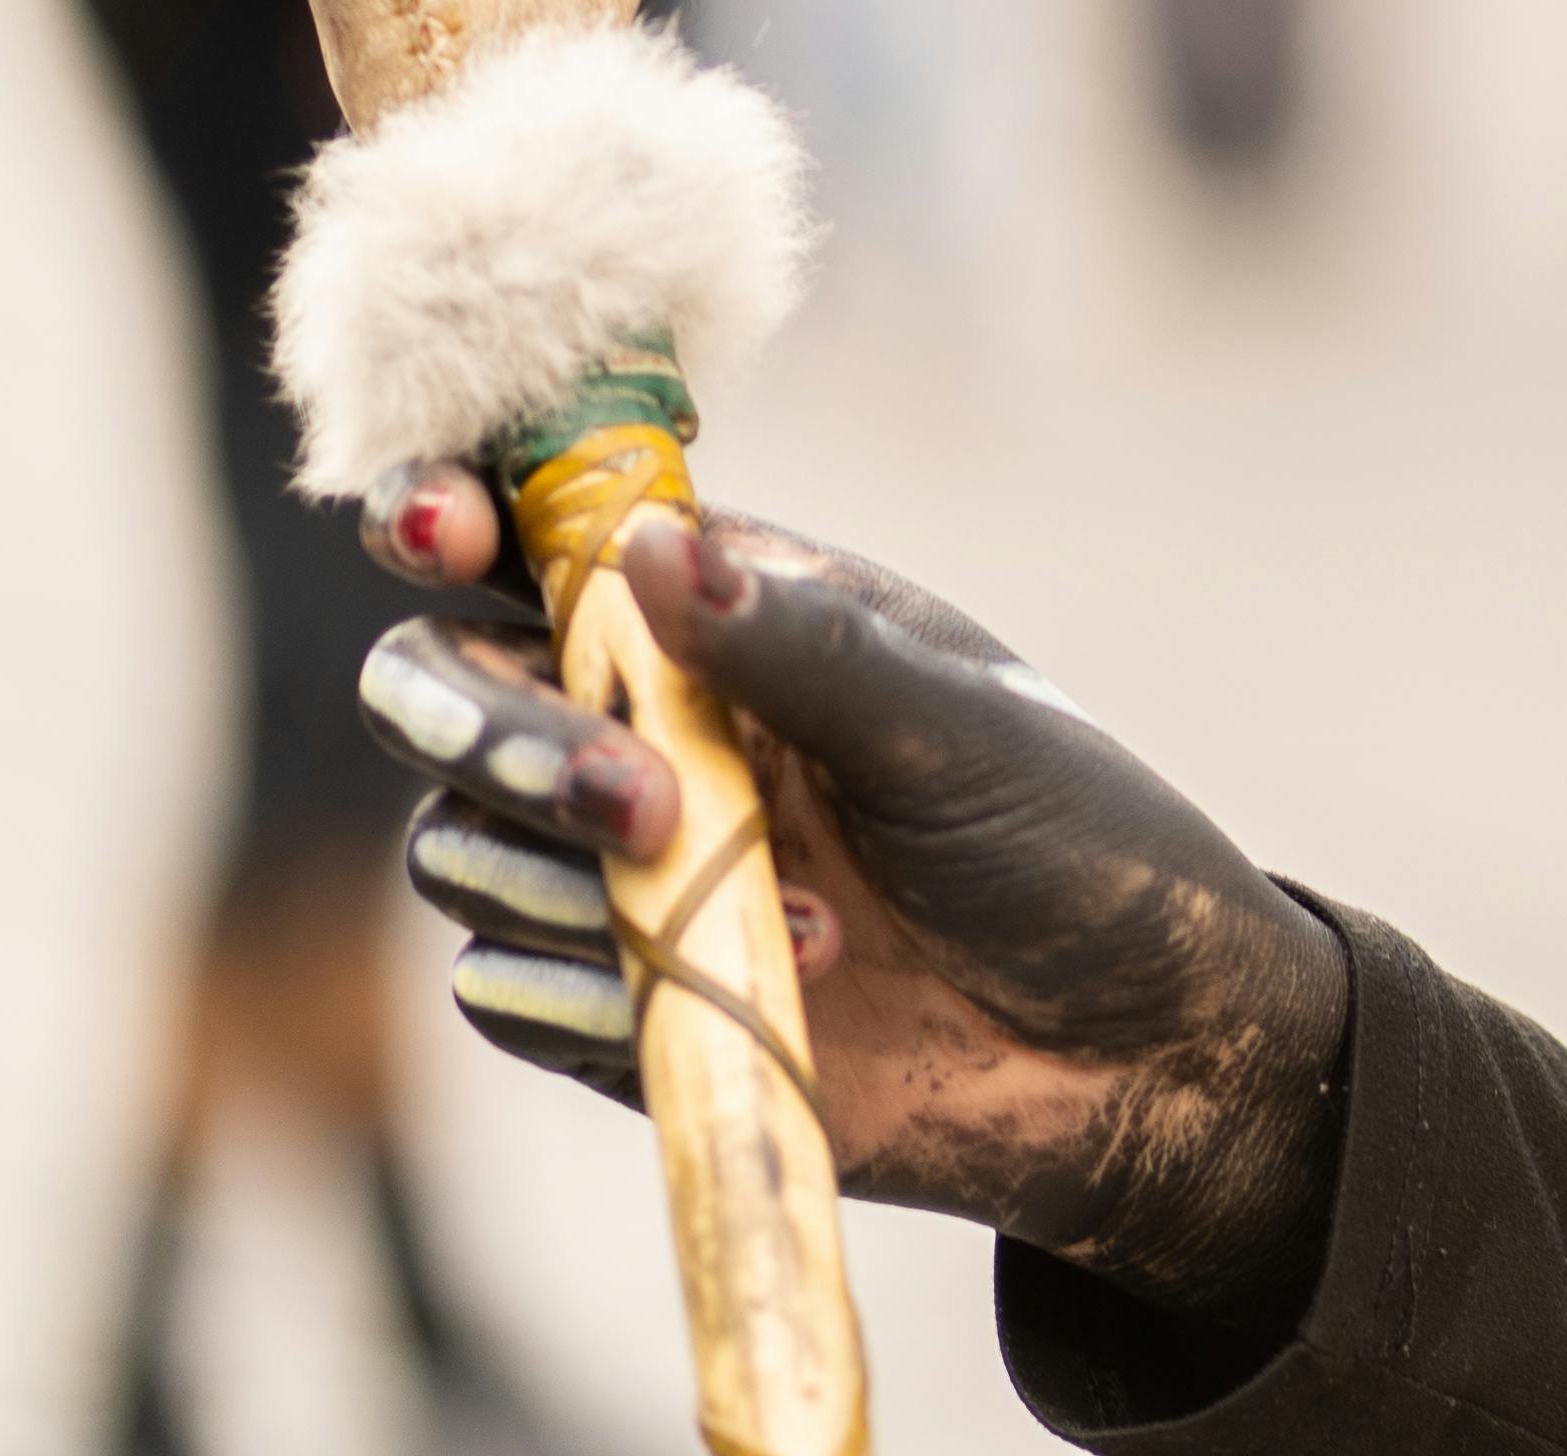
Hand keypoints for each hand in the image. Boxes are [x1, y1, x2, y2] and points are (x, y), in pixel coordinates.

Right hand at [355, 473, 1353, 1318]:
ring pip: (455, 846)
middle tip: (631, 795)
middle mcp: (644, 725)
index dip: (452, 513)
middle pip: (438, 687)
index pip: (538, 535)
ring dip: (572, 882)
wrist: (1128, 1053)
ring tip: (800, 917)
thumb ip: (800, 646)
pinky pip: (502, 988)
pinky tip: (761, 992)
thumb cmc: (1071, 846)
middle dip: (486, 728)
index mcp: (728, 614)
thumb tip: (648, 545)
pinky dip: (591, 993)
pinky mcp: (615, 1001)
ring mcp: (617, 869)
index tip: (441, 528)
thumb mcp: (958, 728)